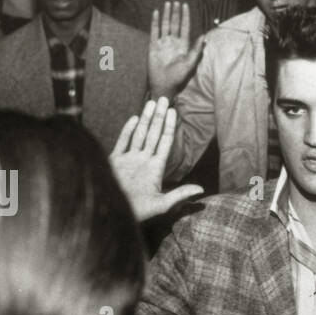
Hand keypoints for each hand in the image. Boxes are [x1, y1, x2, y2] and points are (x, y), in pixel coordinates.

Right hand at [109, 98, 201, 219]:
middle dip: (158, 116)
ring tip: (150, 102)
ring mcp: (129, 160)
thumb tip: (201, 189)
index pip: (164, 142)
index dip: (169, 127)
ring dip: (145, 118)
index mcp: (155, 168)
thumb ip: (180, 194)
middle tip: (163, 98)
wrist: (115, 216)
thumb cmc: (140, 213)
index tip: (173, 111)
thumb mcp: (163, 205)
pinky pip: (122, 142)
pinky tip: (133, 118)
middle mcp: (143, 160)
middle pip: (152, 134)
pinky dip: (127, 131)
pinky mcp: (114, 162)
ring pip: (138, 134)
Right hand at [147, 1, 203, 98]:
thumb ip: (196, 50)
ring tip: (168, 3)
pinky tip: (156, 13)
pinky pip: (154, 31)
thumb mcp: (190, 63)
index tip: (185, 5)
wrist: (164, 84)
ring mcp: (163, 43)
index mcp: (183, 45)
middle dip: (175, 13)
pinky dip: (155, 22)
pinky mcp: (153, 46)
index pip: (184, 27)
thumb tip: (204, 37)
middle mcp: (173, 42)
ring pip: (165, 25)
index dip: (185, 16)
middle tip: (176, 2)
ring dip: (166, 14)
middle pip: (174, 24)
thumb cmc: (178, 76)